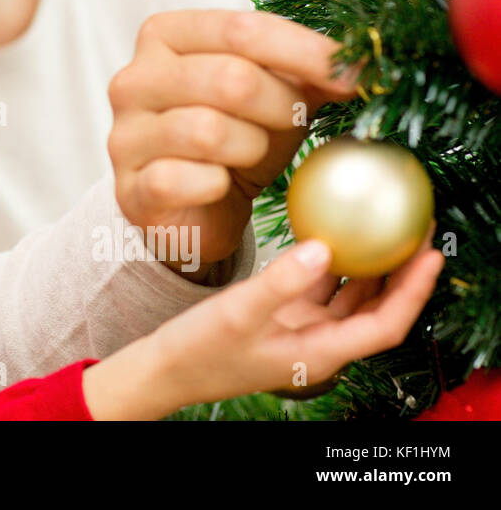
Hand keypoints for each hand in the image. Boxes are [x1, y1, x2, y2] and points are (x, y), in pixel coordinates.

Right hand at [83, 230, 443, 418]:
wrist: (165, 369)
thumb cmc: (200, 350)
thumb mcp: (238, 313)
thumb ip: (281, 280)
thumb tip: (323, 246)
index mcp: (319, 353)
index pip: (385, 324)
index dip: (414, 291)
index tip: (431, 253)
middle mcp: (320, 344)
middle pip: (378, 309)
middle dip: (403, 273)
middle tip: (418, 229)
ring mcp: (302, 330)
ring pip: (352, 298)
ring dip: (374, 267)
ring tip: (386, 228)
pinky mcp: (284, 318)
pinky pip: (322, 289)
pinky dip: (335, 264)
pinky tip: (333, 234)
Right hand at [107, 10, 360, 276]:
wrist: (196, 206)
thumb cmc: (237, 137)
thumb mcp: (275, 92)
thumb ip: (307, 68)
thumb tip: (362, 62)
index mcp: (165, 35)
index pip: (241, 28)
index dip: (307, 50)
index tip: (357, 75)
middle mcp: (134, 78)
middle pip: (229, 78)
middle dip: (283, 105)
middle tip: (300, 121)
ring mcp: (124, 133)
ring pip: (208, 131)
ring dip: (251, 148)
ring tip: (251, 154)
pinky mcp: (128, 187)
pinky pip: (183, 179)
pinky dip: (216, 184)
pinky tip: (219, 185)